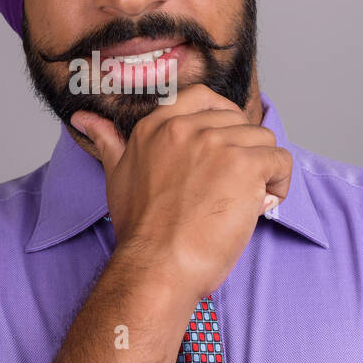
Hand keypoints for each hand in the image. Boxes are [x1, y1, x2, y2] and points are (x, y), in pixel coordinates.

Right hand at [70, 84, 291, 305]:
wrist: (157, 265)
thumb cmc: (140, 230)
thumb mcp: (116, 176)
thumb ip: (107, 141)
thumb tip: (82, 119)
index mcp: (157, 126)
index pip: (203, 97)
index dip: (223, 120)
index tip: (224, 149)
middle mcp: (187, 127)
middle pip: (239, 122)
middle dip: (243, 153)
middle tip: (230, 189)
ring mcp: (217, 143)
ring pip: (263, 141)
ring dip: (263, 171)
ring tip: (246, 201)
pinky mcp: (244, 165)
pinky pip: (280, 162)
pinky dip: (278, 185)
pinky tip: (259, 207)